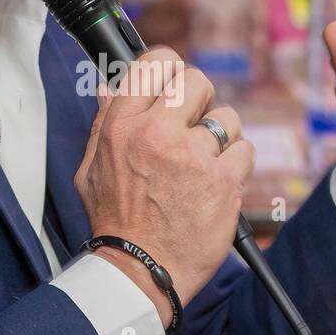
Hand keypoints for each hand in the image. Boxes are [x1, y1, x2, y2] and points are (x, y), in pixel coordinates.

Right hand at [74, 48, 255, 325]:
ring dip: (220, 139)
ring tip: (203, 166)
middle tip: (191, 129)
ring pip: (227, 117)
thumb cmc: (115, 222)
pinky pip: (244, 151)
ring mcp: (192, 157)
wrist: (139, 272)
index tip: (173, 86)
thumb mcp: (91, 168)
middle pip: (197, 80)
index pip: (155, 62)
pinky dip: (235, 168)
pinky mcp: (222, 181)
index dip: (169, 70)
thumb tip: (110, 84)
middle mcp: (156, 134)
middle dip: (199, 102)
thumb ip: (104, 122)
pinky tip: (216, 187)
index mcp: (122, 126)